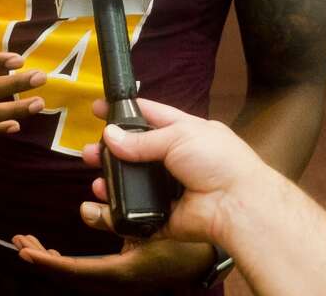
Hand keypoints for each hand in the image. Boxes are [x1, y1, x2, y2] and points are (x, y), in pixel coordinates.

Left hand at [11, 233, 214, 295]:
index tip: (24, 248)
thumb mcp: (151, 228)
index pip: (72, 269)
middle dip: (41, 255)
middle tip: (19, 240)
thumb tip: (84, 210)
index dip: (45, 260)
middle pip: (68, 270)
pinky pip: (87, 261)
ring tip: (31, 240)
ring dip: (52, 254)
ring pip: (76, 266)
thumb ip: (116, 219)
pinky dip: (69, 254)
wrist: (208, 256)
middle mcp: (115, 275)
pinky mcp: (123, 264)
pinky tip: (58, 245)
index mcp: (119, 270)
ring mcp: (118, 271)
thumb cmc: (184, 242)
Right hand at [84, 99, 269, 244]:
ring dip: (110, 183)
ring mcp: (168, 190)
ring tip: (96, 181)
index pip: (149, 116)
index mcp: (183, 133)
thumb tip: (111, 136)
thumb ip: (142, 139)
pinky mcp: (163, 217)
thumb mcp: (180, 135)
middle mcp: (174, 161)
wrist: (237, 203)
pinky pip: (132, 217)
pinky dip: (112, 215)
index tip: (99, 109)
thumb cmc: (219, 161)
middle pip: (134, 154)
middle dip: (110, 152)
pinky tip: (97, 208)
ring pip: (131, 186)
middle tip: (88, 152)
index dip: (125, 111)